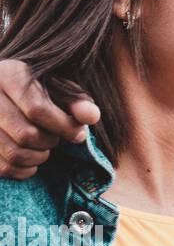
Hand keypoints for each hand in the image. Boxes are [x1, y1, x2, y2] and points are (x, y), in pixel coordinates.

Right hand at [0, 59, 100, 178]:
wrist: (6, 96)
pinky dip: (24, 170)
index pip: (37, 109)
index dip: (64, 126)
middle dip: (50, 142)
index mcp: (9, 75)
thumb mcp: (58, 89)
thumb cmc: (38, 91)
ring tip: (45, 148)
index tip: (79, 134)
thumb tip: (92, 116)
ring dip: (39, 157)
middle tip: (56, 138)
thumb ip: (76, 102)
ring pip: (14, 154)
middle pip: (26, 134)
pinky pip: (3, 168)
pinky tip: (32, 160)